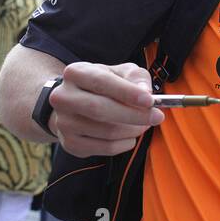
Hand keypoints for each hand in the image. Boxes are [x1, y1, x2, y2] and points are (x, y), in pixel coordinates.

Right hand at [49, 61, 164, 157]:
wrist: (76, 104)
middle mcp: (63, 97)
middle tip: (156, 117)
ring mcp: (64, 122)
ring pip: (105, 131)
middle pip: (100, 109)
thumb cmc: (103, 86)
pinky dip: (124, 144)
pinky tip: (130, 136)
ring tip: (144, 124)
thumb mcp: (120, 73)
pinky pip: (105, 148)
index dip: (127, 92)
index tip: (150, 101)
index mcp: (75, 73)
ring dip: (133, 130)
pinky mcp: (70, 143)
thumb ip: (135, 77)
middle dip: (134, 115)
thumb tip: (145, 92)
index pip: (101, 82)